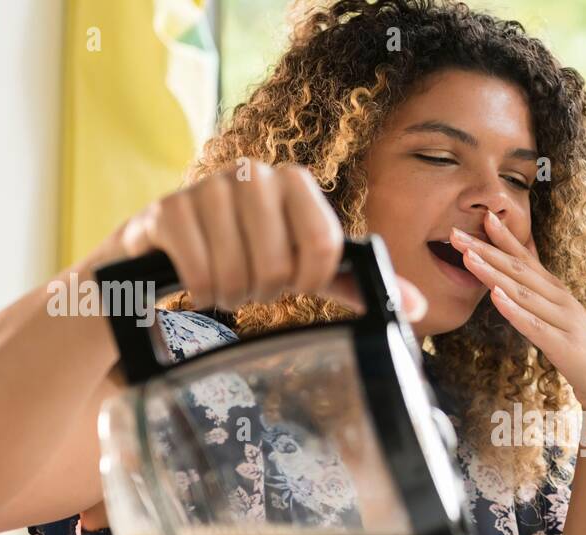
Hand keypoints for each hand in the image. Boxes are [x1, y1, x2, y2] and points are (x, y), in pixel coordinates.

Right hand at [90, 161, 426, 319]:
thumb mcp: (308, 269)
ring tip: (226, 282)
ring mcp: (205, 187)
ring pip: (237, 271)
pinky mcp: (166, 209)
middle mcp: (252, 174)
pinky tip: (198, 281)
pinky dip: (202, 292)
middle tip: (253, 284)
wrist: (170, 251)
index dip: (309, 279)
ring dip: (232, 294)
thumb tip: (419, 309)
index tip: (295, 282)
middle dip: (265, 291)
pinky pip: (198, 271)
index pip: (324, 246)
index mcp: (295, 183)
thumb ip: (361, 284)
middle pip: (279, 265)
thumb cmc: (251, 256)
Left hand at [450, 210, 585, 410]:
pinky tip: (496, 297)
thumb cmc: (578, 345)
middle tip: (455, 234)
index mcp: (554, 289)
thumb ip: (537, 293)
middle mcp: (558, 298)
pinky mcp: (562, 344)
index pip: (525, 257)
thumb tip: (514, 275)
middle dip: (486, 250)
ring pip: (522, 292)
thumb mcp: (557, 313)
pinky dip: (514, 310)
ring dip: (494, 274)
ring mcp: (561, 319)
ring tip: (469, 257)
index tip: (482, 214)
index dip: (503, 237)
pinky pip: (534, 324)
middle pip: (517, 269)